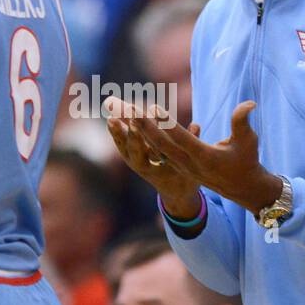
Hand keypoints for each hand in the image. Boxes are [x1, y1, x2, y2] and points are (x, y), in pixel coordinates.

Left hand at [104, 97, 201, 217]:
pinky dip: (117, 131)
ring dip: (117, 127)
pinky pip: (123, 144)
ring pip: (124, 144)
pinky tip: (111, 116)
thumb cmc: (187, 181)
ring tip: (109, 110)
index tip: (134, 122)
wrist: (176, 194)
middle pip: (131, 146)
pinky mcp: (134, 158)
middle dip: (126, 128)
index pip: (145, 152)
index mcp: (155, 172)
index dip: (139, 137)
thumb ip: (192, 145)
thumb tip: (196, 125)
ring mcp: (136, 162)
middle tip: (121, 112)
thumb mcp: (193, 167)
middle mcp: (142, 167)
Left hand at [119, 98, 280, 215]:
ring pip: (152, 145)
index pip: (181, 139)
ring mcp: (179, 165)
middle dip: (142, 125)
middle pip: (160, 143)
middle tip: (126, 107)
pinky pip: (153, 149)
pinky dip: (138, 136)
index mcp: (203, 158)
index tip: (153, 108)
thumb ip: (243, 122)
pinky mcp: (175, 164)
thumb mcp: (248, 141)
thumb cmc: (246, 161)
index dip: (167, 124)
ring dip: (135, 128)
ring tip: (119, 110)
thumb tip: (249, 103)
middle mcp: (187, 163)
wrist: (241, 187)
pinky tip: (124, 121)